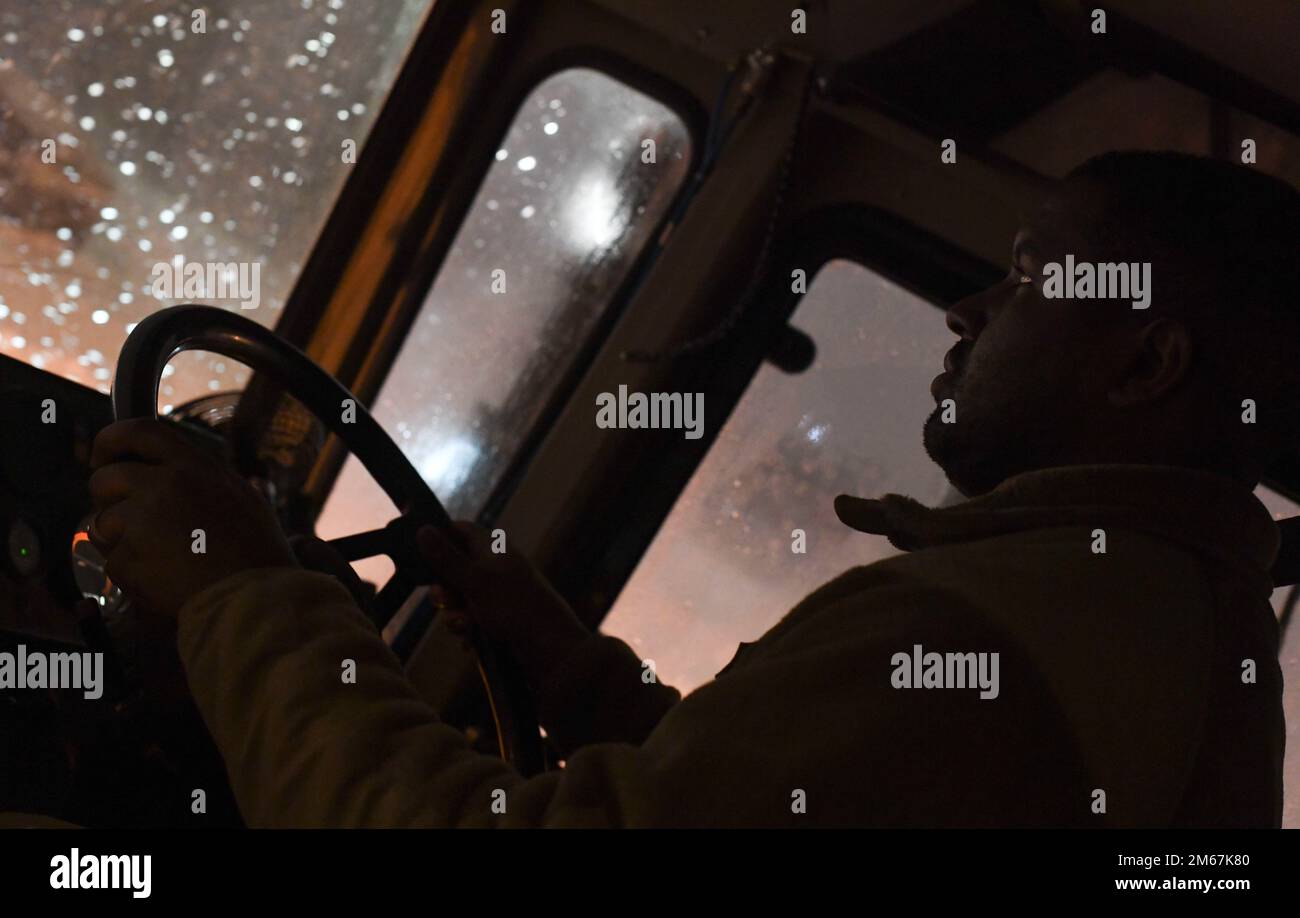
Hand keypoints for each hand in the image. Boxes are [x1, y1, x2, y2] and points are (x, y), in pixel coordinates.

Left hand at [88, 418, 297, 618]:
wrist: (252, 598)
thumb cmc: (255, 551)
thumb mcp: (239, 495)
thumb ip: (199, 478)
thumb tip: (169, 471)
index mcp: (192, 466)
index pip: (136, 431)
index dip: (110, 441)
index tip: (103, 456)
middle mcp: (162, 486)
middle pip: (104, 479)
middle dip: (108, 499)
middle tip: (131, 518)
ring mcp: (141, 523)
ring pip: (101, 522)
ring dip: (119, 539)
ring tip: (157, 555)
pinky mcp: (128, 559)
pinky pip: (111, 560)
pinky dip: (130, 571)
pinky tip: (161, 577)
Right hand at [417, 522, 587, 688]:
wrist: (553, 654)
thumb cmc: (517, 610)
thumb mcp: (476, 581)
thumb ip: (447, 558)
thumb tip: (422, 529)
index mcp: (494, 549)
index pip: (460, 530)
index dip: (439, 538)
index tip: (420, 554)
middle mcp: (496, 568)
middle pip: (454, 569)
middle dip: (445, 590)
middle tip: (448, 600)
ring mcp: (498, 596)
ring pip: (460, 600)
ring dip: (457, 616)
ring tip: (468, 627)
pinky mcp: (500, 621)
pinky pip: (471, 622)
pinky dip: (469, 631)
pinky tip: (473, 642)